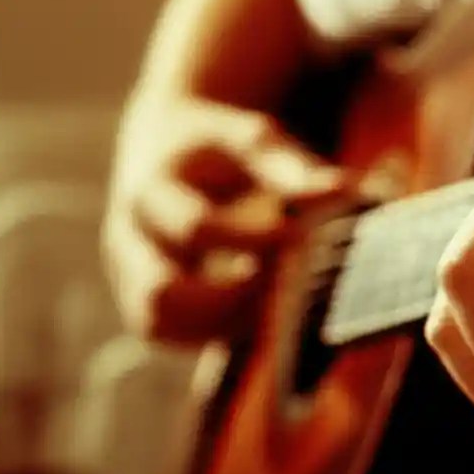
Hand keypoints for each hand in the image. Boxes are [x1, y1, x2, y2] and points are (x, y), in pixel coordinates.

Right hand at [102, 97, 353, 343]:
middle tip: (282, 283)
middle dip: (230, 300)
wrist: (160, 141)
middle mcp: (129, 236)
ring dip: (219, 324)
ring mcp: (128, 272)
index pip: (197, 229)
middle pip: (160, 295)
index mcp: (153, 188)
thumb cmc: (217, 143)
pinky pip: (166, 333)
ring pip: (157, 324)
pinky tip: (253, 310)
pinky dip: (210, 331)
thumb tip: (344, 188)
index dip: (253, 240)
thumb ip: (292, 167)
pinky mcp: (138, 295)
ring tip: (270, 298)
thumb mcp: (249, 140)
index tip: (299, 235)